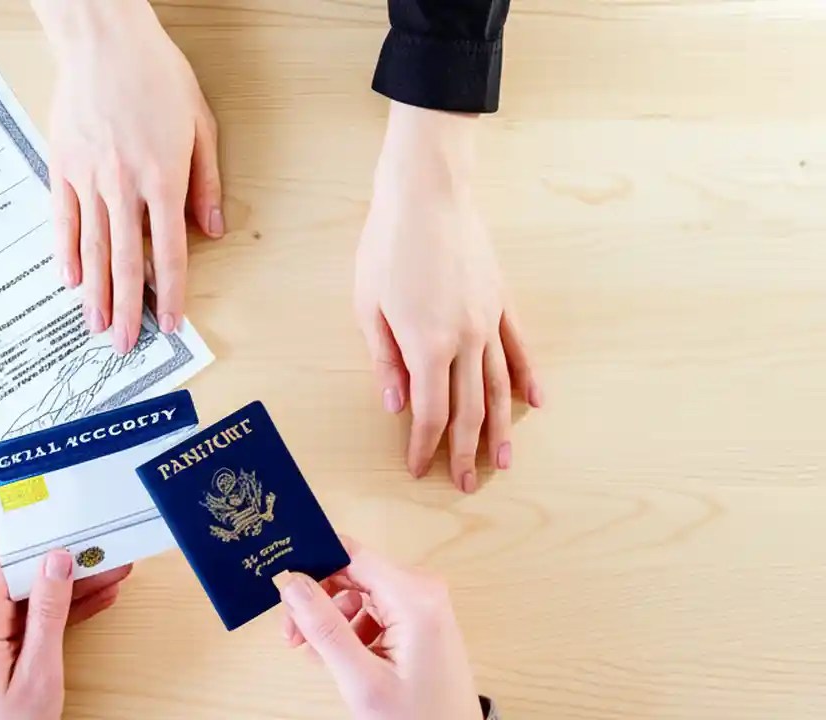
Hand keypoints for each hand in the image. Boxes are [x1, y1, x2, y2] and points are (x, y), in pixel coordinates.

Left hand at [0, 549, 131, 719]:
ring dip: (72, 586)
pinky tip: (95, 598)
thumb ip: (47, 614)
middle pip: (24, 573)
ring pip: (32, 594)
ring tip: (112, 571)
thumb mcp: (36, 672)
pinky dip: (62, 610)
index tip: (76, 529)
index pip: (8, 557)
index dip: (44, 539)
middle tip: (107, 551)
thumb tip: (57, 562)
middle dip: (68, 562)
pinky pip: (31, 616)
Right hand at [34, 0, 222, 352]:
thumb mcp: (199, 123)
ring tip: (95, 326)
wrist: (103, 38)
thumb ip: (205, 180)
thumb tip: (212, 228)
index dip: (172, 292)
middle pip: (127, 260)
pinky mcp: (62, 165)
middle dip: (128, 308)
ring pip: (93, 247)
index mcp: (163, 177)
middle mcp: (124, 184)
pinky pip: (63, 218)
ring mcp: (88, 177)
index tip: (171, 323)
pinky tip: (69, 279)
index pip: (170, 251)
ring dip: (96, 292)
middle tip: (124, 344)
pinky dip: (66, 251)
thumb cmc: (155, 74)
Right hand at [279, 539, 480, 719]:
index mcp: (414, 596)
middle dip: (316, 600)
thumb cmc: (418, 719)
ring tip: (315, 652)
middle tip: (292, 635)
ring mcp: (420, 600)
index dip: (311, 565)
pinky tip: (338, 653)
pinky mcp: (416, 614)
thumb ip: (326, 629)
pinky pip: (371, 605)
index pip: (349, 553)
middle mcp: (421, 588)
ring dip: (329, 617)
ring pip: (356, 589)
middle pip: (350, 571)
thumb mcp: (363, 680)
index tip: (283, 590)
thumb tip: (293, 585)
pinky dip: (348, 626)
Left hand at [354, 102, 541, 492]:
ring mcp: (489, 319)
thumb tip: (396, 405)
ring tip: (504, 462)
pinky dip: (527, 376)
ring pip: (499, 386)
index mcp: (427, 345)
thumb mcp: (368, 306)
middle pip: (469, 408)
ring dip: (502, 427)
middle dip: (466, 451)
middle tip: (466, 484)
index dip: (425, 445)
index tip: (418, 468)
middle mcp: (465, 339)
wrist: (427, 193)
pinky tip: (535, 401)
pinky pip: (518, 347)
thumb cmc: (387, 245)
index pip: (431, 412)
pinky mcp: (501, 299)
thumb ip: (386, 360)